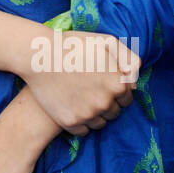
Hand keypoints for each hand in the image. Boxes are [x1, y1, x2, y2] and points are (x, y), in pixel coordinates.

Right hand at [22, 30, 139, 135]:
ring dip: (94, 114)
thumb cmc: (73, 45)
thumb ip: (129, 59)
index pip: (127, 99)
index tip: (102, 83)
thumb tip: (134, 80)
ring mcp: (87, 115)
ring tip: (79, 98)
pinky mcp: (70, 122)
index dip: (115, 91)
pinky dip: (79, 122)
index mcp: (117, 85)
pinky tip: (71, 107)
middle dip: (106, 103)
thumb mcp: (106, 42)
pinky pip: (83, 131)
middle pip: (114, 113)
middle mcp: (105, 103)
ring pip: (100, 123)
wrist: (39, 56)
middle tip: (89, 90)